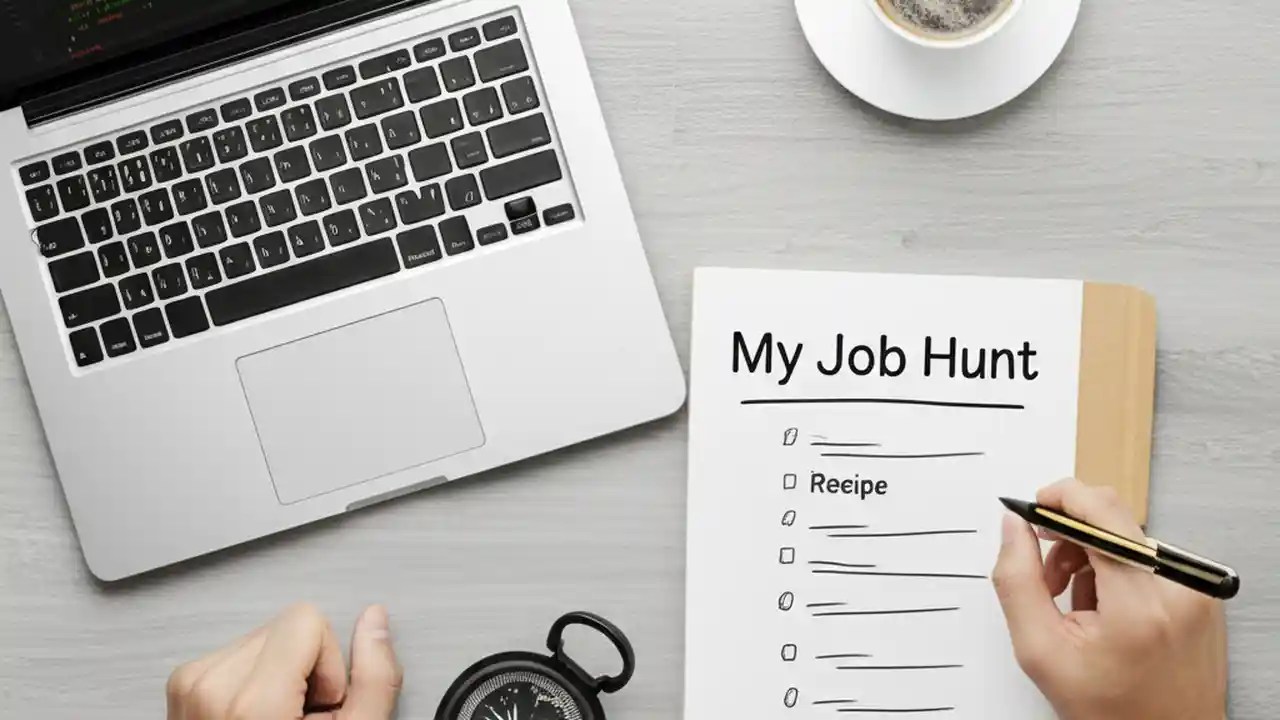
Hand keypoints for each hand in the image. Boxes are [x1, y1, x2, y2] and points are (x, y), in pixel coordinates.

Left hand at [166, 604, 402, 719]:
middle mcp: (209, 686)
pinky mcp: (182, 687)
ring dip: (280, 678)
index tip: (318, 708)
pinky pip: (237, 654)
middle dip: (305, 670)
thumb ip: (374, 679)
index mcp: (250, 701)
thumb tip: (374, 621)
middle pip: (286, 628)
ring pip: (264, 638)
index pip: (307, 620)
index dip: (329, 664)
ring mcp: (189, 686)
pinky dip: (254, 684)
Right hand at [992, 479, 1227, 719]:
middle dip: (1069, 538)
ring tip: (1076, 605)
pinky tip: (1105, 609)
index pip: (1102, 513)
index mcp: (1139, 605)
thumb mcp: (1041, 651)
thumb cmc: (1111, 712)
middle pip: (1112, 523)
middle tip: (1049, 576)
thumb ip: (1017, 581)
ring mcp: (1196, 592)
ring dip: (1091, 559)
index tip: (1036, 507)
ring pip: (1128, 540)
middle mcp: (1179, 590)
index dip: (1061, 498)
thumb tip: (1012, 528)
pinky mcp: (1202, 595)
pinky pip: (1150, 560)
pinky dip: (1119, 573)